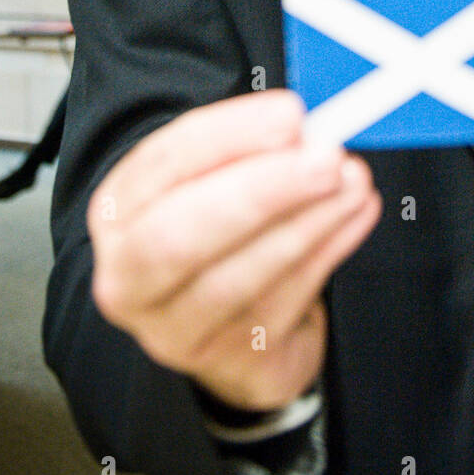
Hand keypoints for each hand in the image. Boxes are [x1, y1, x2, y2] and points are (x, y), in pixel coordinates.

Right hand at [88, 90, 381, 413]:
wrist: (231, 321)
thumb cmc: (224, 231)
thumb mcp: (220, 180)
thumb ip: (254, 149)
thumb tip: (309, 126)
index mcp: (120, 212)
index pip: (162, 165)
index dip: (229, 136)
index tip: (289, 115)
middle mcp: (129, 276)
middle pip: (179, 236)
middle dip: (261, 190)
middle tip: (324, 157)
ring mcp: (175, 328)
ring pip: (238, 278)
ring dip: (308, 222)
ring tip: (353, 182)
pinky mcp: (229, 359)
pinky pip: (283, 302)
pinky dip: (327, 251)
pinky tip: (353, 215)